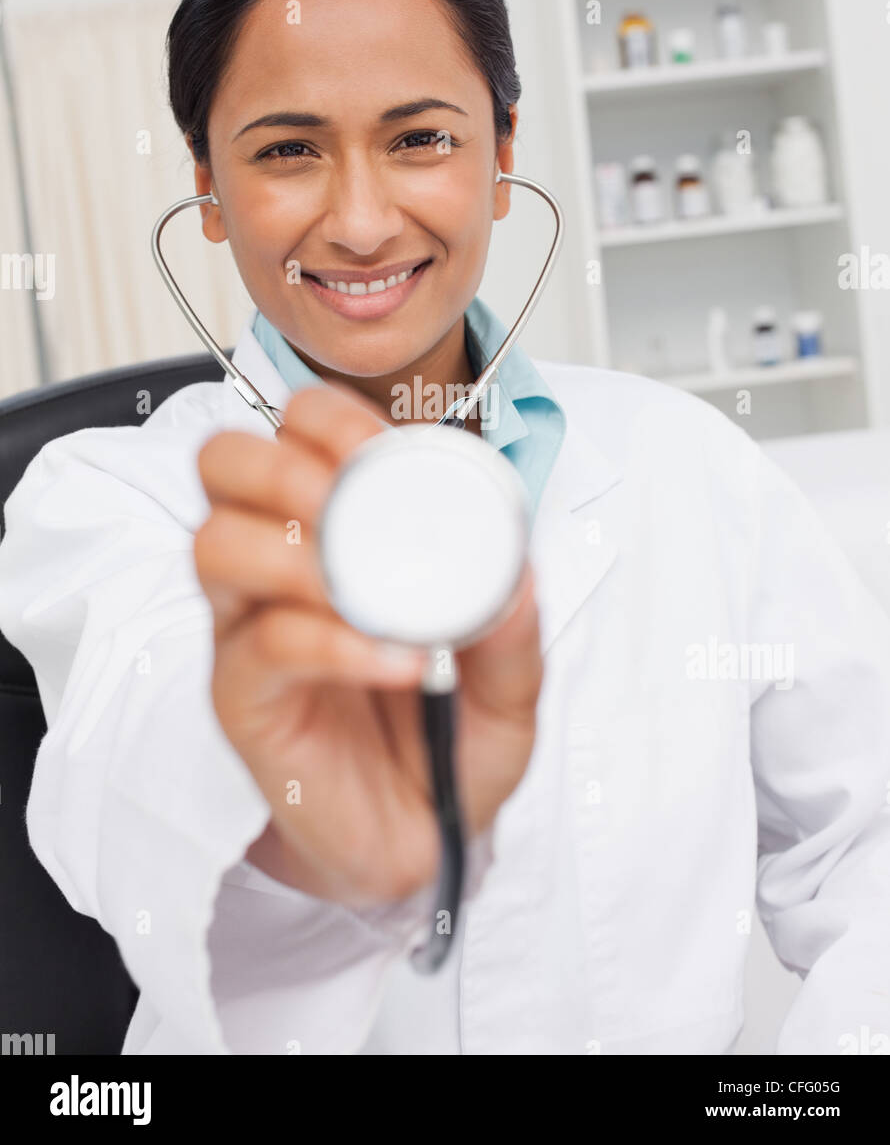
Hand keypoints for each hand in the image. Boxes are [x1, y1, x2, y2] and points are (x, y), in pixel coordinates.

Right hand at [194, 381, 543, 906]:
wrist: (418, 843)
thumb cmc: (447, 744)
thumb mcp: (509, 686)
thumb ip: (514, 630)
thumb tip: (517, 570)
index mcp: (331, 533)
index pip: (291, 433)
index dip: (324, 417)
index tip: (382, 446)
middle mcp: (275, 569)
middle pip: (223, 466)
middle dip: (283, 462)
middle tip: (351, 497)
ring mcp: (249, 632)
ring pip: (216, 544)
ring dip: (296, 547)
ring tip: (364, 586)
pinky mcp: (245, 700)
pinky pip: (266, 645)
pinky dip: (338, 641)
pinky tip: (399, 659)